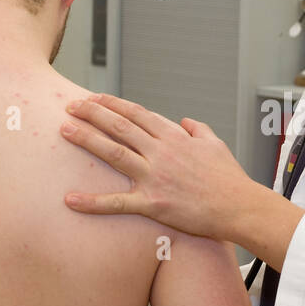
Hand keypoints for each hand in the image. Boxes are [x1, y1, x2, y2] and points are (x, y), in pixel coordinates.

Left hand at [60, 94, 254, 240]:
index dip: (113, 104)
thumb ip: (198, 129)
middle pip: (120, 127)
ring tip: (65, 130)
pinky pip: (117, 202)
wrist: (240, 207)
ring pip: (114, 153)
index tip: (95, 98)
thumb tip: (186, 121)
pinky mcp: (153, 203)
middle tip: (69, 106)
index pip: (137, 114)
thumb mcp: (216, 145)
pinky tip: (70, 200)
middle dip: (92, 114)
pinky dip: (92, 202)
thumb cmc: (230, 178)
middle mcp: (161, 152)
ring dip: (87, 140)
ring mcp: (155, 177)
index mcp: (175, 137)